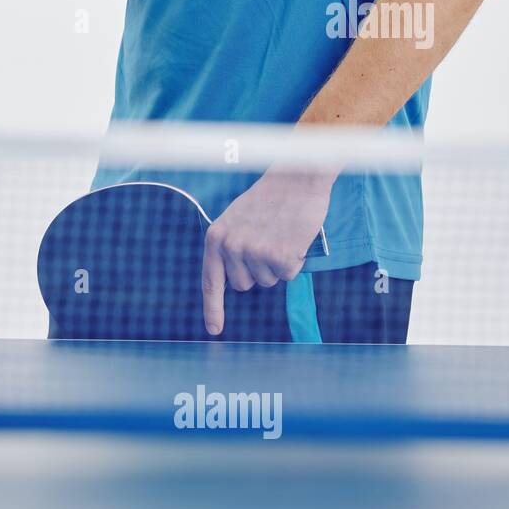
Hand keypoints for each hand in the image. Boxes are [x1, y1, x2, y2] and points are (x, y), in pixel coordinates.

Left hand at [201, 169, 333, 335]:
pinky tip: (294, 238)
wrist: (297, 177)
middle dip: (258, 270)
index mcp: (216, 238)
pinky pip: (289, 275)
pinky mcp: (280, 256)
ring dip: (277, 264)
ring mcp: (255, 253)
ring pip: (268, 281)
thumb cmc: (269, 198)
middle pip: (245, 284)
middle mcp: (231, 248)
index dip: (212, 310)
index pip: (211, 283)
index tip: (214, 330)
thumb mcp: (237, 219)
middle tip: (268, 240)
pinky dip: (295, 261)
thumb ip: (230, 246)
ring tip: (281, 235)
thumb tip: (235, 280)